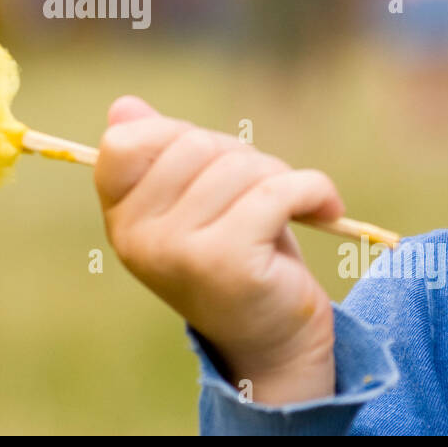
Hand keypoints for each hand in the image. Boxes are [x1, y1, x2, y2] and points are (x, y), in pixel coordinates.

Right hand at [94, 95, 346, 404]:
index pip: (126, 141)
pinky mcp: (226, 262)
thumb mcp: (195, 201)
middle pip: (193, 144)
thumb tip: (123, 105)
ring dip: (278, 177)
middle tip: (262, 195)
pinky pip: (275, 191)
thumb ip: (161, 155)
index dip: (175, 135)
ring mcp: (178, 251)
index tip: (213, 163)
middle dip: (241, 157)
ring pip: (239, 166)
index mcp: (122, 218)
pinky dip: (312, 190)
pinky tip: (325, 209)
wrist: (273, 342)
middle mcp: (137, 237)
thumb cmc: (235, 256)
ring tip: (285, 213)